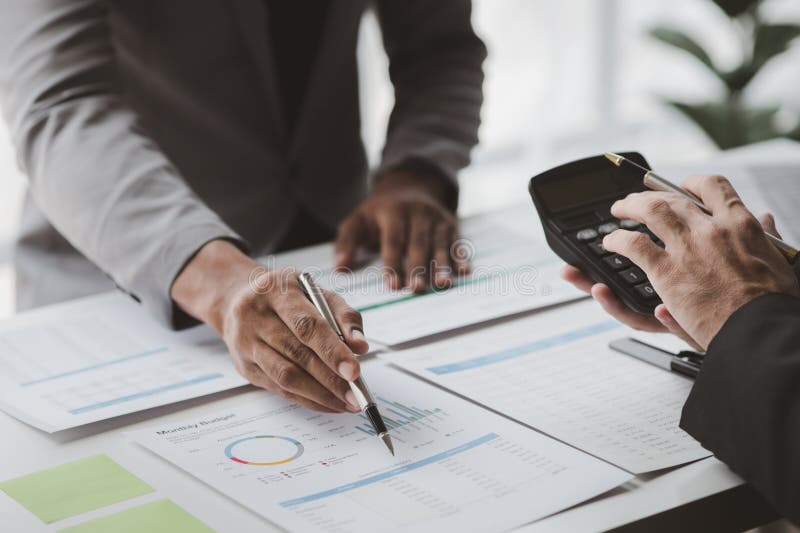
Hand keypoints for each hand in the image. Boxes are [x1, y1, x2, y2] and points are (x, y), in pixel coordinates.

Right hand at [171, 240, 369, 412]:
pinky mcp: (245, 367)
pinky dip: (307, 400)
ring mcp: (245, 344)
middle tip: (356, 396)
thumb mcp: (317, 292)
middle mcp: (255, 316)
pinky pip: (279, 389)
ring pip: (285, 377)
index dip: (332, 350)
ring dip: (320, 395)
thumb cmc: (287, 296)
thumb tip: (360, 347)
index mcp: (276, 291)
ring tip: (346, 404)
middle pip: (297, 354)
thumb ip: (344, 316)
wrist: (238, 300)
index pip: (306, 325)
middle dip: (331, 380)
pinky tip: (328, 403)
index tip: (354, 372)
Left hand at [334, 170, 468, 291]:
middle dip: (417, 267)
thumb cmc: (379, 213)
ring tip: (442, 285)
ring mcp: (436, 217)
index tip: (393, 286)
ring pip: (439, 244)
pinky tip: (464, 272)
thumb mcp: (358, 220)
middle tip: (416, 289)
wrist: (409, 186)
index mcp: (393, 211)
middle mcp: (417, 211)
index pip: (393, 240)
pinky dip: (461, 257)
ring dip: (441, 265)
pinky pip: (456, 242)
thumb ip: (347, 242)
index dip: (393, 263)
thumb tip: (339, 267)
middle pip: (418, 243)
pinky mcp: (450, 224)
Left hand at [568, 175, 798, 350]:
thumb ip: (766, 237)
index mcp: (741, 225)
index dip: (693, 183)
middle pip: (674, 198)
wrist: (760, 331)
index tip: (682, 186)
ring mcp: (687, 248)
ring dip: (630, 207)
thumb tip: (765, 218)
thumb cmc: (773, 304)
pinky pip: (634, 245)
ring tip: (619, 210)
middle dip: (652, 195)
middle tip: (638, 199)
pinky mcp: (667, 271)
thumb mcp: (779, 261)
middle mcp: (711, 229)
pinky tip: (611, 243)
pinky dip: (618, 240)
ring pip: (650, 211)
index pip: (714, 187)